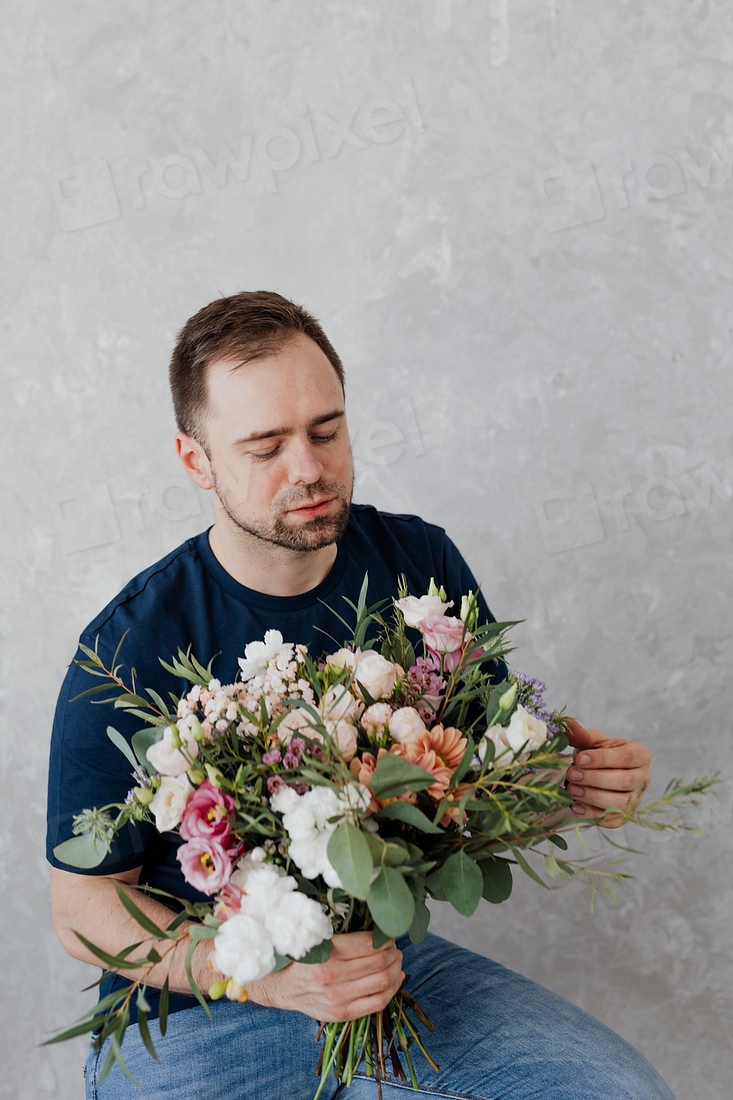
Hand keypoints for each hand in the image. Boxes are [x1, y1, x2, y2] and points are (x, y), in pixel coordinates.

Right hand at [245, 931, 403, 1021]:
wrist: (279, 987)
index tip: (388, 935)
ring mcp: (338, 998)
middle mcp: (333, 977)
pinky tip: (396, 979)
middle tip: (395, 947)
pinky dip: (392, 990)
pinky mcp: (341, 1013)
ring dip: (396, 969)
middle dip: (393, 952)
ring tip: (397, 961)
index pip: (370, 944)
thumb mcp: (316, 939)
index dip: (385, 939)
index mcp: (327, 953)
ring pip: (382, 982)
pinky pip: (377, 1003)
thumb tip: (376, 928)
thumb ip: (343, 935)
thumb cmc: (299, 957)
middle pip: (379, 962)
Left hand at [564, 717, 650, 828]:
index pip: (625, 758)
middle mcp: (643, 778)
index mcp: (639, 755)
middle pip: (624, 781)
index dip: (602, 759)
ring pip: (620, 803)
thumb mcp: (591, 740)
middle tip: (571, 774)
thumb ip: (580, 733)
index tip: (579, 759)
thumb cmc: (597, 753)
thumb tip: (566, 724)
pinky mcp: (624, 817)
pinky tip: (575, 805)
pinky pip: (612, 820)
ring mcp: (636, 800)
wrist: (596, 771)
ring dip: (593, 797)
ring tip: (571, 789)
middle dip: (595, 779)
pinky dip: (592, 814)